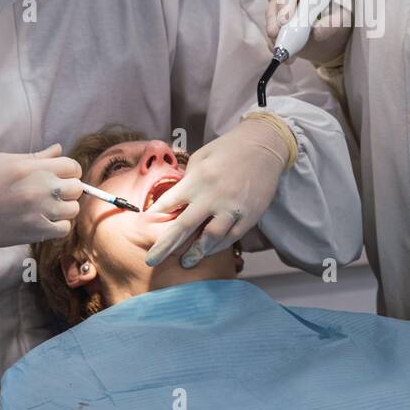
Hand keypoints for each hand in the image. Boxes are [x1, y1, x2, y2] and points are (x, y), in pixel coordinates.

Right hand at [0, 144, 82, 247]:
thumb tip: (59, 149)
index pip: (72, 166)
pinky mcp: (35, 231)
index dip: (69, 171)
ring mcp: (39, 211)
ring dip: (64, 209)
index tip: (60, 176)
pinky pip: (63, 229)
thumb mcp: (6, 160)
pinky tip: (44, 221)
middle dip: (68, 189)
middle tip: (53, 193)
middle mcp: (40, 188)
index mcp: (33, 168)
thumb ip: (36, 156)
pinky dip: (57, 226)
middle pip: (77, 188)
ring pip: (73, 209)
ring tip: (48, 208)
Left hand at [143, 116, 292, 268]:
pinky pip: (231, 237)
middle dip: (165, 246)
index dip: (155, 216)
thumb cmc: (228, 149)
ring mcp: (232, 208)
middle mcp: (213, 196)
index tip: (145, 225)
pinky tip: (208, 251)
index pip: (169, 203)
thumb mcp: (201, 157)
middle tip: (151, 261)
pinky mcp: (249, 215)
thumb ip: (188, 180)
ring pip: (210, 238)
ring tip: (185, 263)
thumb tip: (176, 202)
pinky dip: (218, 246)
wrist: (264, 146)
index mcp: (197, 179)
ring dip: (195, 253)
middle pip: (184, 227)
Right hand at [265, 0, 352, 65]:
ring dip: (275, 39)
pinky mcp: (278, 32)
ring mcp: (281, 16)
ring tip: (287, 54)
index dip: (286, 4)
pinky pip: (272, 39)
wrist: (334, 39)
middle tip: (275, 35)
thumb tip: (317, 31)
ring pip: (271, 24)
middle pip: (275, 6)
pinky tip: (289, 59)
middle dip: (273, 22)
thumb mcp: (342, 20)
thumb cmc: (339, 22)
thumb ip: (331, 23)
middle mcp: (290, 0)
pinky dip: (277, 49)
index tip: (285, 19)